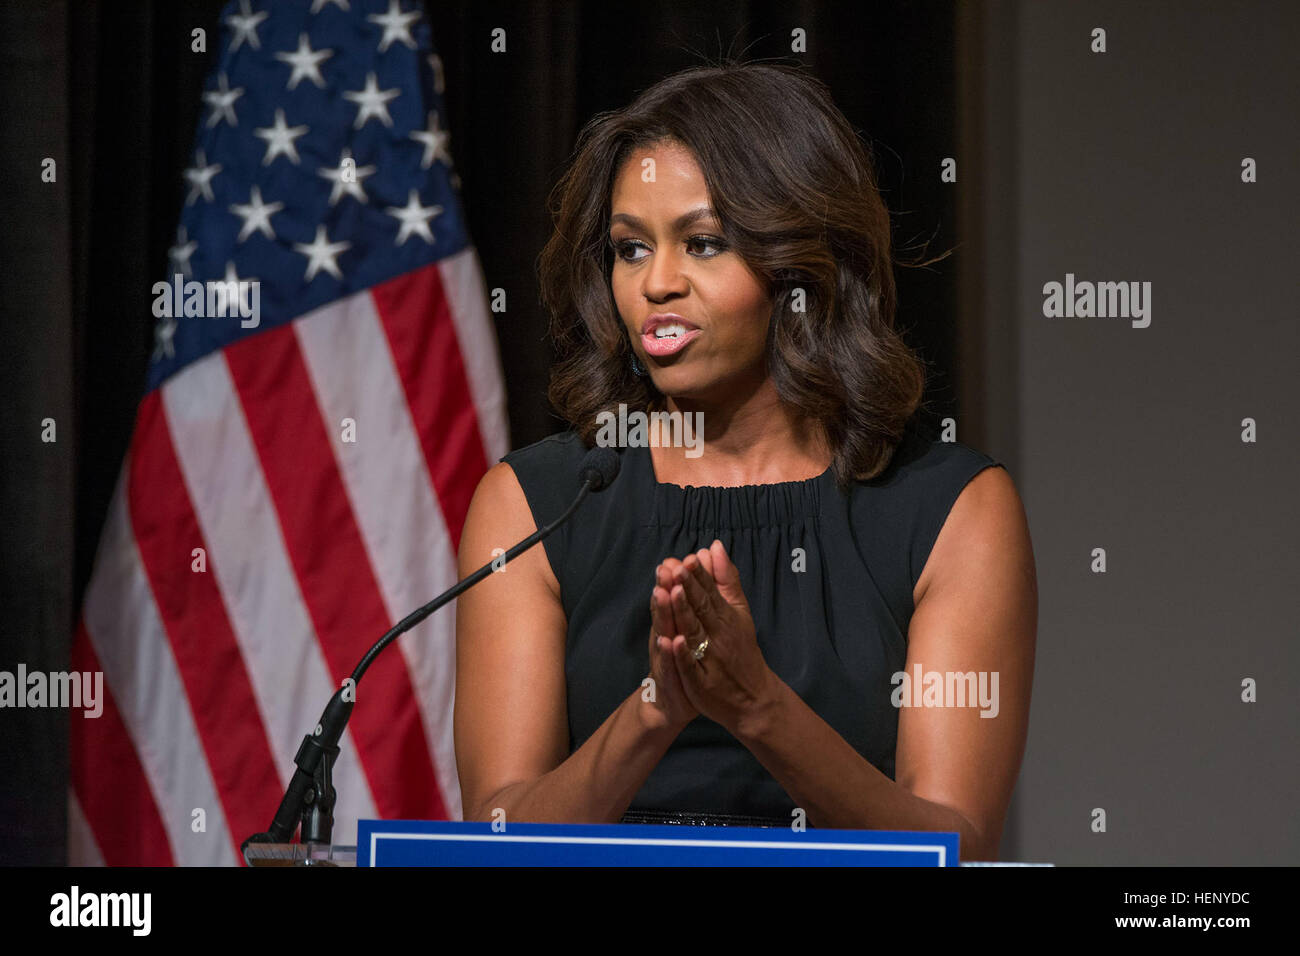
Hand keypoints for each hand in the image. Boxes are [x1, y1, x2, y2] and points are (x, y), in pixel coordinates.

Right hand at [644, 560, 698, 732]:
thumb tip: (698, 565)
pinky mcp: (670, 678)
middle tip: (665, 568)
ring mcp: (665, 656)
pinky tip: (668, 640)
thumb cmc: (684, 658)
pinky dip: (668, 652)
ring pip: (662, 631)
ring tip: (662, 593)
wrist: (675, 701)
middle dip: (665, 588)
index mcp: (673, 621)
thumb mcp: (688, 627)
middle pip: (664, 608)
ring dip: (662, 613)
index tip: (676, 557)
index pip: (673, 594)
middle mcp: (665, 635)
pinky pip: (668, 664)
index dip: (675, 577)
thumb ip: (691, 599)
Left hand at [664, 540, 778, 735]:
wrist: (754, 697)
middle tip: (676, 569)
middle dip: (689, 589)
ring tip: (673, 594)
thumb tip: (715, 546)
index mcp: (727, 617)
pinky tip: (673, 642)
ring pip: (694, 633)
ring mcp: (710, 659)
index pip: (710, 592)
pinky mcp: (701, 682)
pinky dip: (683, 655)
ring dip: (684, 614)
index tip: (688, 558)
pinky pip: (691, 667)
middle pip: (702, 609)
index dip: (699, 576)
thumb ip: (726, 580)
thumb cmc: (741, 649)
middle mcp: (719, 635)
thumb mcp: (739, 611)